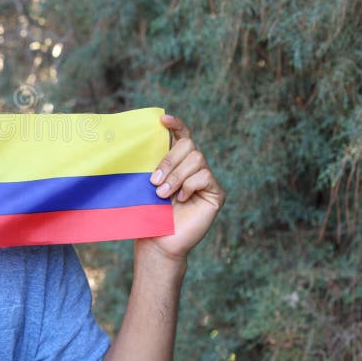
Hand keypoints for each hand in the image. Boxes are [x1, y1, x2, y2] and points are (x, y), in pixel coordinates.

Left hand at [145, 114, 225, 261]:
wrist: (158, 241)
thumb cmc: (149, 213)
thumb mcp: (146, 184)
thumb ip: (152, 163)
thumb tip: (145, 139)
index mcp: (177, 162)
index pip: (182, 135)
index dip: (176, 124)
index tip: (162, 119)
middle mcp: (193, 167)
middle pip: (188, 145)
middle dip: (169, 161)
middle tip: (153, 181)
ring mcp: (206, 180)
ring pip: (197, 159)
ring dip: (176, 176)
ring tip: (162, 194)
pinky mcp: (216, 193)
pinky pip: (204, 176)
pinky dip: (189, 186)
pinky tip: (181, 200)